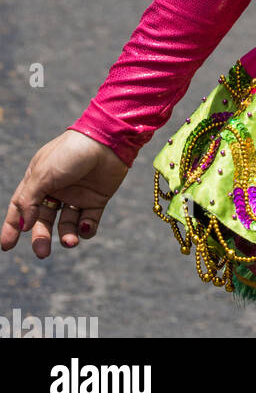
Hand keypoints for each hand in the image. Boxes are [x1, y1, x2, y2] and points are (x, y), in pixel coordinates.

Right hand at [1, 130, 128, 258]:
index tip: (6, 246)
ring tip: (70, 242)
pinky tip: (85, 226)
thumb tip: (24, 226)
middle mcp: (57, 189)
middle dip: (41, 238)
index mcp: (39, 180)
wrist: (108, 140)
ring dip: (66, 237)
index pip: (20, 207)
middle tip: (42, 253)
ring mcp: (77, 195)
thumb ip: (29, 201)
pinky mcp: (97, 199)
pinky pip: (89, 221)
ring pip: (66, 224)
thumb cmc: (71, 153)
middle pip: (43, 221)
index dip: (12, 226)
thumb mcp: (43, 174)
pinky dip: (87, 229)